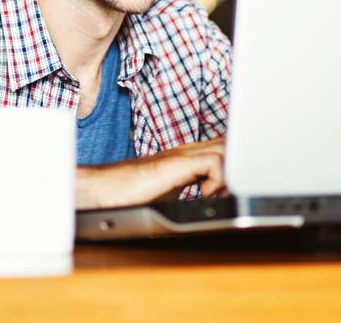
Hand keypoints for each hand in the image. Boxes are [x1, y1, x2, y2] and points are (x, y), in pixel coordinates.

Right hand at [76, 137, 225, 209]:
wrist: (103, 190)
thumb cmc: (128, 194)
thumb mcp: (168, 191)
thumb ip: (189, 187)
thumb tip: (210, 199)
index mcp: (183, 156)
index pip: (219, 145)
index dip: (233, 159)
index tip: (234, 184)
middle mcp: (184, 151)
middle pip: (226, 142)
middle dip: (237, 164)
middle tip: (229, 190)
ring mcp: (180, 155)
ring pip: (224, 149)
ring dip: (229, 174)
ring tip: (216, 194)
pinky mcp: (176, 164)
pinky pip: (214, 163)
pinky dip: (218, 180)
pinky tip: (204, 195)